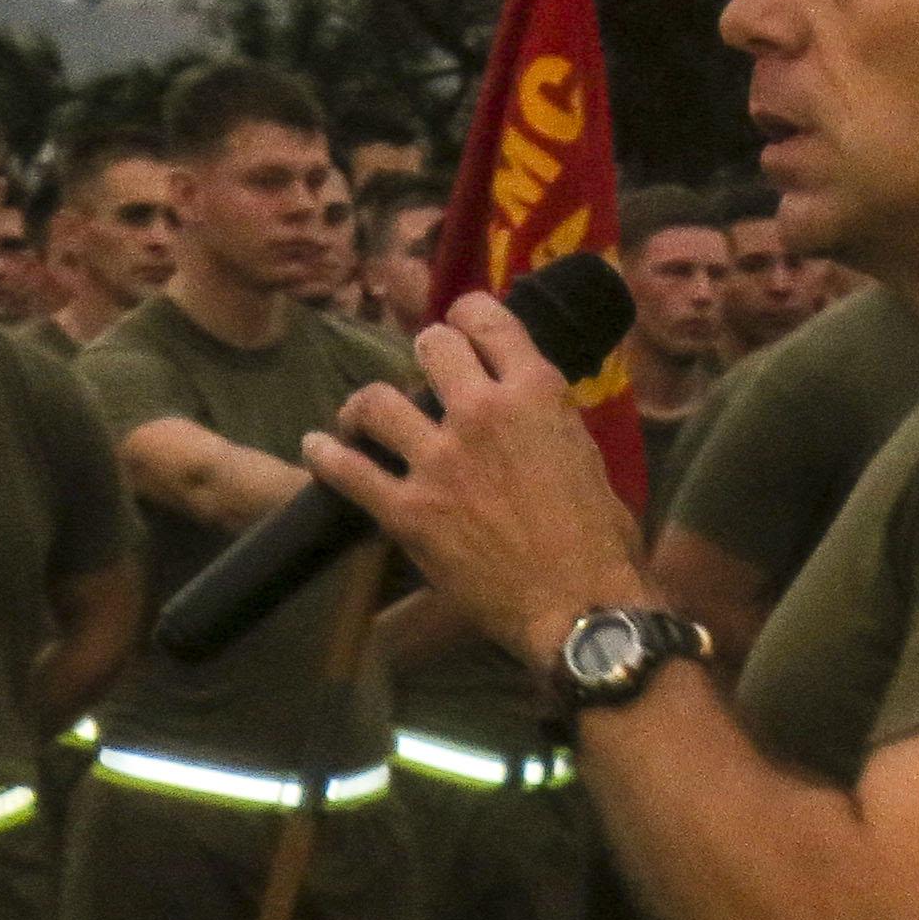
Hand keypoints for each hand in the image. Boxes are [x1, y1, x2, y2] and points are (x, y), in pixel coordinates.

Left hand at [301, 293, 645, 670]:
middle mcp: (482, 412)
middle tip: (422, 374)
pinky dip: (325, 456)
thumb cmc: (602, 541)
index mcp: (536, 394)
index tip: (461, 325)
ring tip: (362, 417)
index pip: (489, 320)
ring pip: (376, 401)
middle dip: (425, 353)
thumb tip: (529, 418)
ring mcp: (439, 461)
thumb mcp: (587, 458)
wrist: (579, 606)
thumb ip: (549, 425)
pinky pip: (346, 471)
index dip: (469, 313)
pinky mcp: (407, 511)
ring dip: (367, 406)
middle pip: (430, 346)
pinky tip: (316, 448)